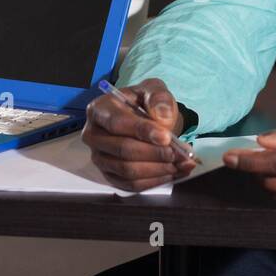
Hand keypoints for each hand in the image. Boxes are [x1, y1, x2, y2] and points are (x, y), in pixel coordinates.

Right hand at [82, 77, 195, 191]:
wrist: (148, 119)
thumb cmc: (146, 103)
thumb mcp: (154, 90)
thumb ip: (159, 98)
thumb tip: (162, 118)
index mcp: (99, 109)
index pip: (117, 123)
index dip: (142, 131)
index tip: (166, 137)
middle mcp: (93, 135)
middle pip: (122, 150)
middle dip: (155, 153)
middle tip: (179, 153)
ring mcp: (99, 158)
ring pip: (128, 171)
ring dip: (158, 169)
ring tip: (182, 163)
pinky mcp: (110, 175)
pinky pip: (131, 185)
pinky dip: (155, 181)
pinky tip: (174, 172)